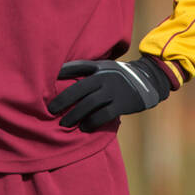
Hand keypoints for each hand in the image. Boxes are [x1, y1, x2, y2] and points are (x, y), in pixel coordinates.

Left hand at [47, 57, 168, 132]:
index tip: (46, 82)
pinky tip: (84, 128)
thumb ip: (88, 70)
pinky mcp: (122, 104)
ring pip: (89, 104)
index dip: (62, 72)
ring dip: (75, 115)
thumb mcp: (105, 67)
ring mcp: (114, 91)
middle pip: (79, 89)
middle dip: (63, 100)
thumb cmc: (119, 76)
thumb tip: (61, 74)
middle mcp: (105, 77)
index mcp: (99, 67)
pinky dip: (92, 122)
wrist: (147, 81)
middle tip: (51, 111)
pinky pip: (103, 115)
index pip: (77, 66)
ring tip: (65, 124)